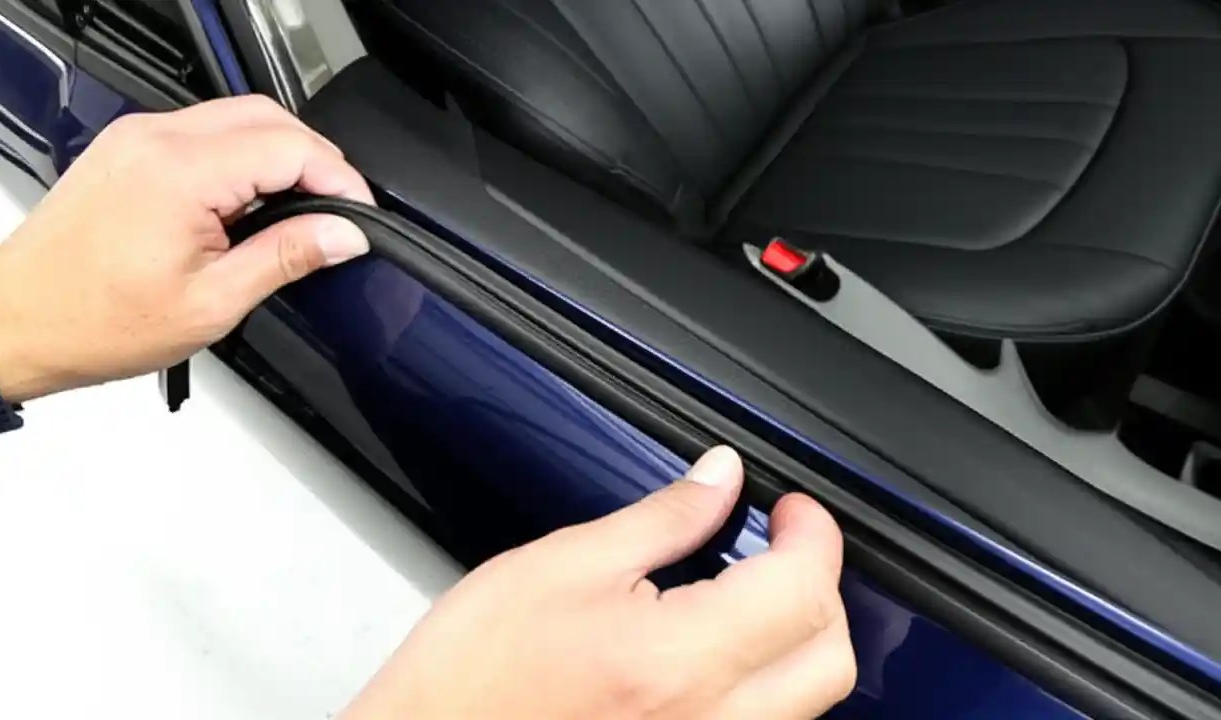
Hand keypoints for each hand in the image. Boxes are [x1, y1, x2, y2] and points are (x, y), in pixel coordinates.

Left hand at [0, 95, 373, 402]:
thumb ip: (286, 257)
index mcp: (181, 173)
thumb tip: (343, 234)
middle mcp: (157, 139)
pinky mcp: (129, 147)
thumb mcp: (213, 302)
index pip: (290, 147)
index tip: (358, 215)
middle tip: (337, 212)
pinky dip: (241, 157)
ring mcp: (139, 138)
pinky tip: (248, 203)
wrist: (19, 320)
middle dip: (316, 161)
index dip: (338, 179)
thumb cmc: (96, 319)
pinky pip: (204, 131)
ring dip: (279, 156)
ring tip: (296, 212)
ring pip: (238, 117)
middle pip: (268, 118)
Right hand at [345, 447, 855, 718]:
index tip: (793, 511)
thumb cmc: (467, 681)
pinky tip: (722, 655)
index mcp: (678, 660)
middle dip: (821, 588)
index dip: (812, 534)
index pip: (801, 589)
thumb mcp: (559, 567)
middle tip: (781, 546)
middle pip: (830, 659)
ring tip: (753, 595)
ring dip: (800, 642)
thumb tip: (720, 479)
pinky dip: (769, 688)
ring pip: (808, 705)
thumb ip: (659, 520)